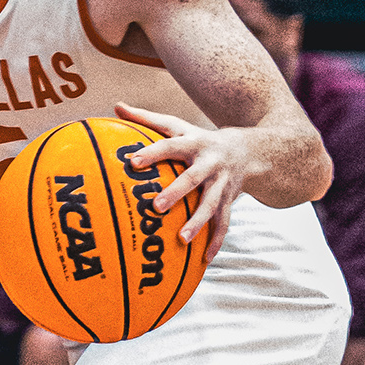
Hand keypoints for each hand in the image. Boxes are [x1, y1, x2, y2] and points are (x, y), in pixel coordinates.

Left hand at [116, 102, 268, 257]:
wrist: (247, 150)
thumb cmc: (199, 139)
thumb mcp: (178, 125)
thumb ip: (147, 118)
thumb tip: (117, 104)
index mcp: (193, 143)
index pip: (170, 146)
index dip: (153, 153)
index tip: (133, 162)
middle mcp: (209, 163)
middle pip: (193, 178)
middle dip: (177, 192)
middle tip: (156, 206)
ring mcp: (221, 184)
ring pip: (211, 205)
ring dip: (198, 223)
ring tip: (181, 239)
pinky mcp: (229, 201)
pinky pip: (224, 223)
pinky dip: (216, 242)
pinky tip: (204, 260)